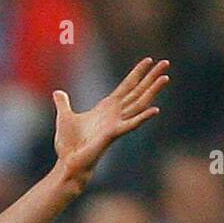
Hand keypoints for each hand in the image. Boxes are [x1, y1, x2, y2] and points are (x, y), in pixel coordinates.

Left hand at [52, 58, 168, 186]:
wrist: (68, 162)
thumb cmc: (69, 144)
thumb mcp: (65, 118)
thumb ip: (64, 104)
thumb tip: (57, 92)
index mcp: (106, 108)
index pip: (126, 86)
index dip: (137, 73)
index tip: (149, 60)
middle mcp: (115, 114)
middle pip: (137, 91)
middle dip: (151, 77)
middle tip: (166, 62)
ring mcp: (116, 124)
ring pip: (139, 104)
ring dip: (152, 91)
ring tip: (165, 78)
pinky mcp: (113, 135)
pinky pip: (130, 125)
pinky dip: (142, 118)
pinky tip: (155, 110)